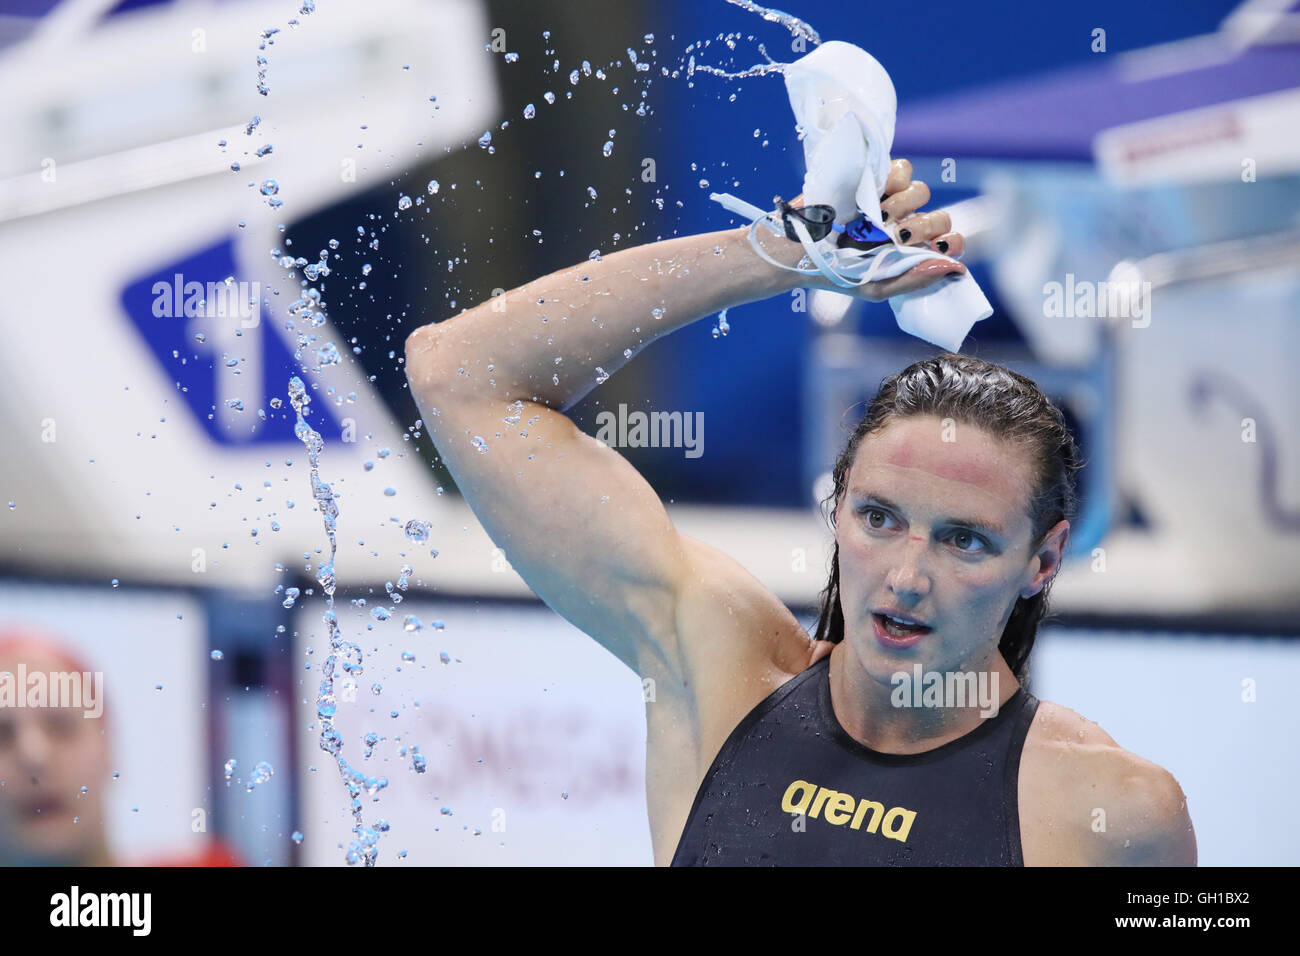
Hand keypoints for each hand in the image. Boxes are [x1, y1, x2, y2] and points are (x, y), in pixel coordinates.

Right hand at [788, 159, 966, 300]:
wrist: (799, 248)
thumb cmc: (834, 272)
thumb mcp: (875, 288)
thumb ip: (914, 281)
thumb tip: (955, 268)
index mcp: (908, 252)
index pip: (948, 242)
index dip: (950, 242)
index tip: (940, 246)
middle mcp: (903, 225)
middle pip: (939, 217)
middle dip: (923, 227)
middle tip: (896, 235)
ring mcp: (890, 201)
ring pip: (921, 192)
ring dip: (902, 205)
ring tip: (875, 217)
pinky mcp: (875, 178)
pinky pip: (903, 170)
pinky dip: (895, 180)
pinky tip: (876, 195)